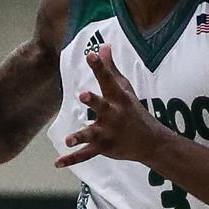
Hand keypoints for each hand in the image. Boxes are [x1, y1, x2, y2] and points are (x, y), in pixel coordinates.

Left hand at [55, 45, 166, 167]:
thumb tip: (102, 45)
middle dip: (93, 101)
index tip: (91, 54)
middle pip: (102, 106)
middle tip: (83, 95)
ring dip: (80, 136)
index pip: (108, 79)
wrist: (150, 141)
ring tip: (69, 139)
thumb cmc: (133, 110)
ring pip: (92, 134)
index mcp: (117, 98)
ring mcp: (108, 133)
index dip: (100, 67)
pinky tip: (58, 162)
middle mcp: (113, 114)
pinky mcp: (103, 148)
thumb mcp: (124, 88)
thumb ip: (110, 68)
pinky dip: (72, 159)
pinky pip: (86, 155)